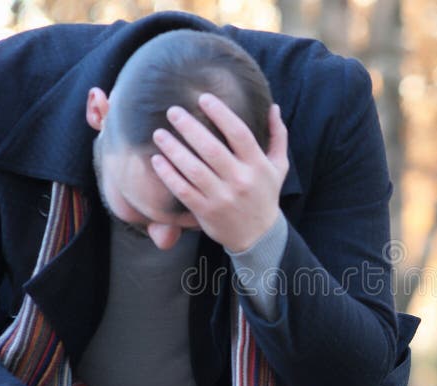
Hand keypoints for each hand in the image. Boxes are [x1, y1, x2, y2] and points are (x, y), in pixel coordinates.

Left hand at [150, 94, 288, 252]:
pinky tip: (157, 160)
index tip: (203, 98)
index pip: (239, 134)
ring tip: (159, 134)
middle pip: (211, 149)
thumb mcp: (278, 167)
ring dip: (174, 150)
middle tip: (173, 111)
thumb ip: (277, 136)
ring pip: (194, 169)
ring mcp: (222, 197)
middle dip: (190, 127)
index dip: (221, 114)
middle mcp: (240, 180)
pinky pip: (184, 190)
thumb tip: (273, 107)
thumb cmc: (265, 195)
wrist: (259, 237)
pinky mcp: (206, 212)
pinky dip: (169, 175)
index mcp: (257, 165)